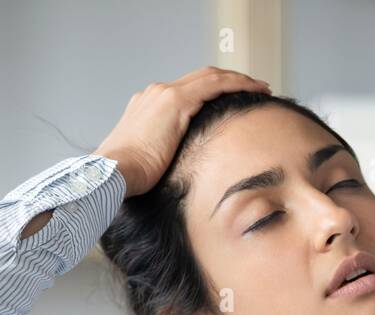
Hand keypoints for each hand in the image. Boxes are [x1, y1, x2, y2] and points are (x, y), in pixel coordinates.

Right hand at [93, 66, 270, 197]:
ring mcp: (165, 94)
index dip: (212, 91)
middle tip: (253, 88)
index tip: (230, 100)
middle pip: (200, 78)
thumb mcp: (149, 162)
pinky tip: (255, 89)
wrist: (114, 171)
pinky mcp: (175, 101)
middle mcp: (156, 94)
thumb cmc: (128, 177)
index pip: (186, 91)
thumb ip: (165, 157)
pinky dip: (237, 84)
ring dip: (238, 79)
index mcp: (148, 106)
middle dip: (228, 80)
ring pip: (211, 77)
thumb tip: (181, 173)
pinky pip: (215, 85)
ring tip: (260, 87)